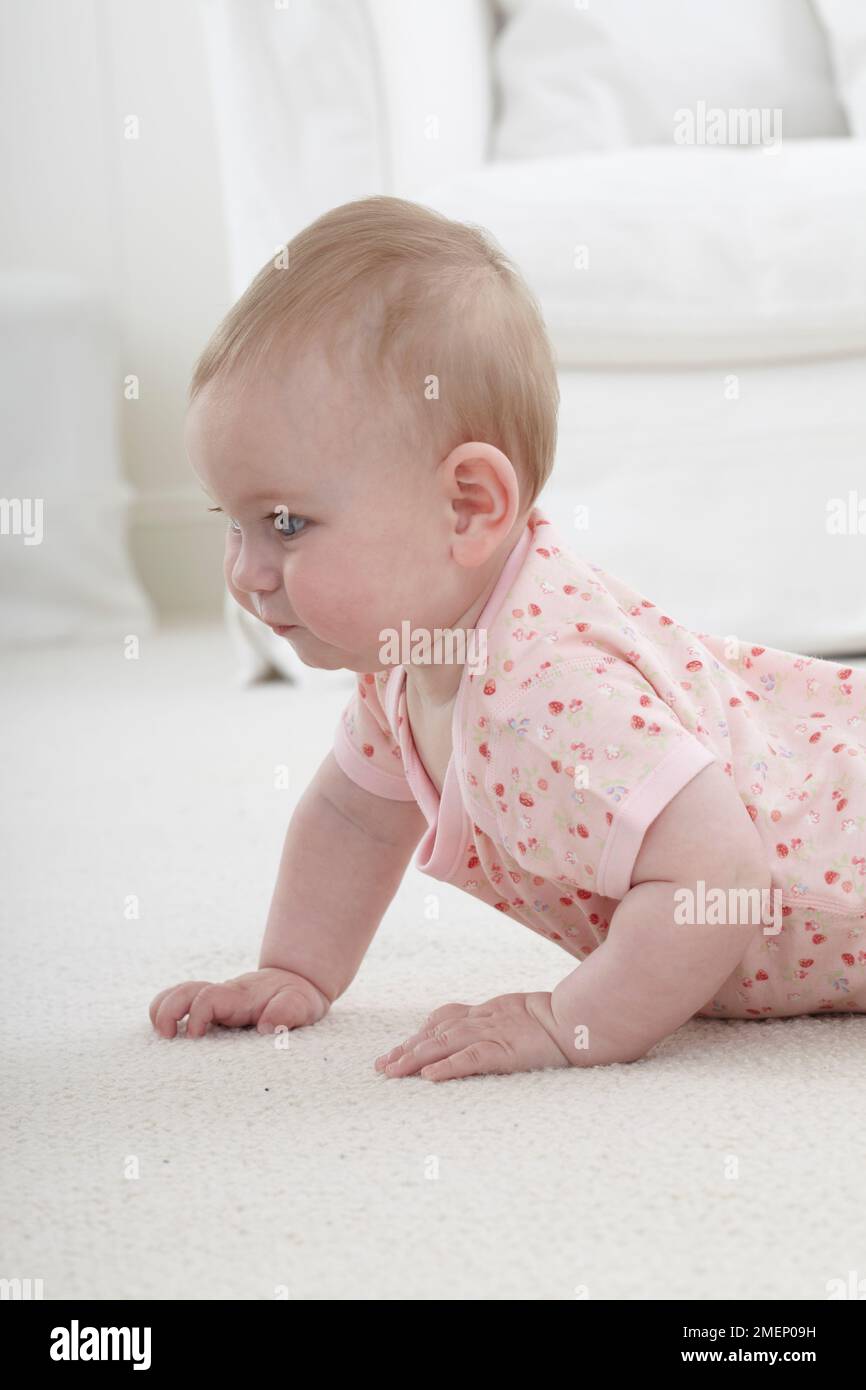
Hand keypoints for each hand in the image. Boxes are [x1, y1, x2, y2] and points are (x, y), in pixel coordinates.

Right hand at [149, 967, 329, 1038]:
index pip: (209, 997)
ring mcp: (214, 1000)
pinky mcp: (210, 1008)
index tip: (195, 1036)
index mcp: (240, 997)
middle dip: (168, 1010)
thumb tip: (267, 1027)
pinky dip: (166, 1012)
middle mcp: (222, 995)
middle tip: (165, 1037)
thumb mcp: (301, 1005)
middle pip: (184, 990)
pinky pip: (181, 1003)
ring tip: (159, 1035)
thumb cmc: (297, 999)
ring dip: (162, 1010)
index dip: (197, 1014)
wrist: (297, 982)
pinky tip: (165, 1033)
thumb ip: (287, 1013)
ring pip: (178, 994)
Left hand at [373, 991, 571, 1081]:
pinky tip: (429, 1077)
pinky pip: (469, 1059)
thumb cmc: (559, 1020)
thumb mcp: (522, 1013)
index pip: (444, 1020)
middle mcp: (483, 1021)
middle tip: (382, 1065)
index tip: (399, 1048)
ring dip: (414, 1058)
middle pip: (435, 1033)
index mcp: (488, 1013)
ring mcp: (491, 1034)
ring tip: (391, 1072)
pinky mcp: (503, 1052)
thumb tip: (489, 1029)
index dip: (419, 1034)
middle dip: (406, 1049)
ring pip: (443, 1044)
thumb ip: (501, 1019)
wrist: (580, 1020)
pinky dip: (447, 1067)